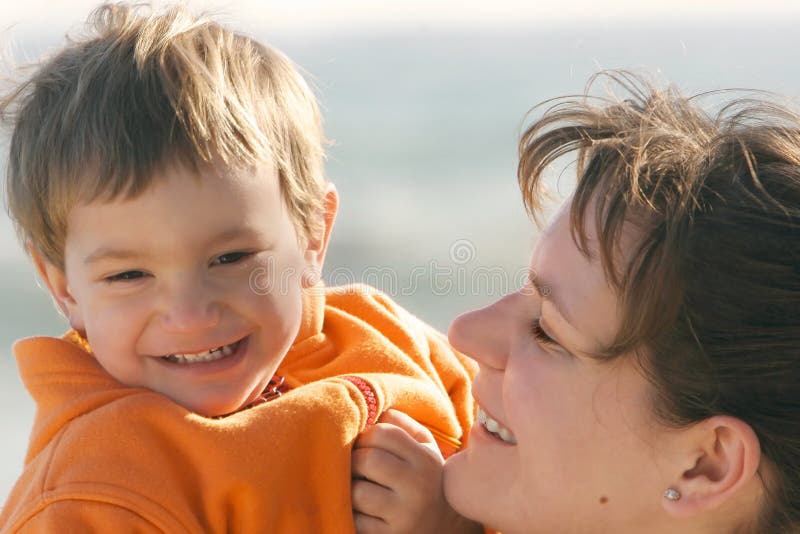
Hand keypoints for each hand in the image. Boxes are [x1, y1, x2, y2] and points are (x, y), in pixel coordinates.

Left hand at [351, 409, 481, 533]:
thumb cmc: (425, 481)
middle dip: (354, 460)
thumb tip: (377, 411)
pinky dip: (351, 512)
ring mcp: (404, 515)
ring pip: (358, 491)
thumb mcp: (425, 451)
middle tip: (356, 466)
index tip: (364, 444)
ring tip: (358, 486)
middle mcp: (419, 486)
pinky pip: (356, 520)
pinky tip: (361, 510)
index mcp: (426, 459)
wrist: (443, 530)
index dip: (366, 435)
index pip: (384, 432)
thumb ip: (403, 426)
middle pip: (368, 459)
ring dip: (350, 488)